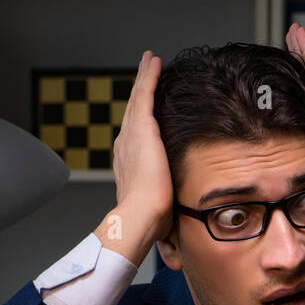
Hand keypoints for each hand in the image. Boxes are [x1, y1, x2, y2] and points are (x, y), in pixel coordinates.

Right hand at [110, 50, 172, 245]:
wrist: (140, 218)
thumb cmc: (149, 224)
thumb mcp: (161, 211)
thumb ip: (168, 212)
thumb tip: (178, 244)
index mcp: (130, 165)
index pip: (137, 137)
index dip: (141, 122)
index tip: (147, 115)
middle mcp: (126, 146)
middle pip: (134, 112)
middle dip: (141, 93)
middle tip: (146, 73)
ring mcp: (132, 135)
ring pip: (138, 99)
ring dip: (144, 80)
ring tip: (150, 62)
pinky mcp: (140, 127)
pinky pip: (144, 92)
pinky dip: (148, 76)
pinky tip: (154, 60)